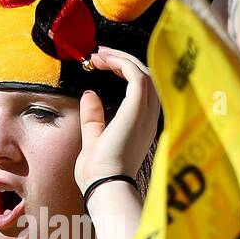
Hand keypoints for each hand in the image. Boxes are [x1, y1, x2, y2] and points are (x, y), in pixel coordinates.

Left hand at [75, 47, 159, 193]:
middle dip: (122, 60)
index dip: (123, 71)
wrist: (104, 184)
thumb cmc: (99, 172)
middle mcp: (149, 117)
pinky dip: (122, 62)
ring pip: (143, 71)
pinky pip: (136, 74)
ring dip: (121, 58)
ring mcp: (147, 112)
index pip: (141, 89)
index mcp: (141, 126)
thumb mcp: (94, 139)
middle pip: (145, 76)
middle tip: (98, 54)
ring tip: (99, 54)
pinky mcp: (139, 107)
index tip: (101, 64)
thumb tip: (90, 94)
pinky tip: (104, 60)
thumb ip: (93, 117)